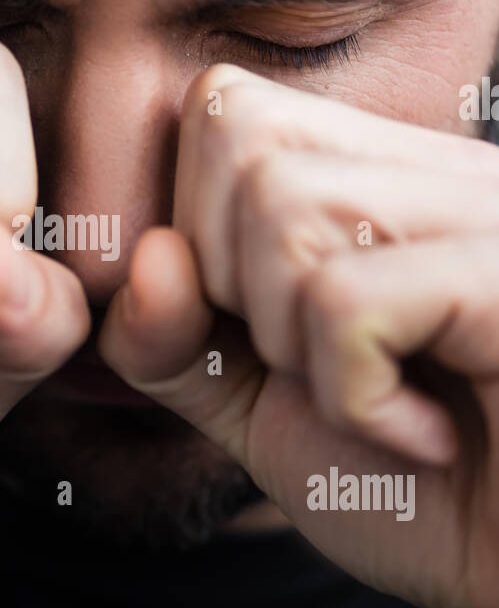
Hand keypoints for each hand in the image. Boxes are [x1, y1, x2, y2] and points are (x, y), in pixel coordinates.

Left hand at [100, 63, 498, 607]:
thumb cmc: (422, 496)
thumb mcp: (264, 411)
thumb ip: (177, 339)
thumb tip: (144, 257)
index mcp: (382, 178)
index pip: (224, 111)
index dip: (198, 233)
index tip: (269, 337)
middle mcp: (441, 170)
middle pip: (240, 142)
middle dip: (236, 288)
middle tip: (325, 372)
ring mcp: (486, 215)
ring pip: (284, 204)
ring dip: (296, 346)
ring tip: (383, 400)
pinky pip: (349, 299)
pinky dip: (356, 401)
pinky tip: (430, 438)